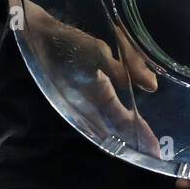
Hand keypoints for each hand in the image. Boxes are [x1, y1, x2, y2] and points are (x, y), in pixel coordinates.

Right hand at [21, 0, 160, 155]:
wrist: (34, 36)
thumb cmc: (70, 39)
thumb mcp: (103, 45)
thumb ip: (129, 63)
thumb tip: (153, 86)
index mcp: (94, 91)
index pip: (121, 118)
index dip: (139, 132)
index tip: (155, 148)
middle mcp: (84, 104)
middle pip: (112, 128)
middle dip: (132, 140)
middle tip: (154, 152)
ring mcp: (76, 104)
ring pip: (102, 126)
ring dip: (119, 136)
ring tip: (139, 145)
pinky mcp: (71, 99)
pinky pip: (92, 118)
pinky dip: (105, 127)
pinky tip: (114, 130)